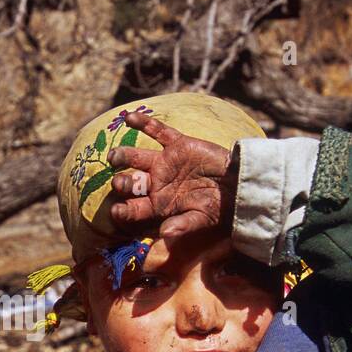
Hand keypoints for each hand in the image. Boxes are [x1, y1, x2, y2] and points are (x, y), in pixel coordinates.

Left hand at [107, 110, 238, 238]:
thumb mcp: (202, 218)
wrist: (238, 184)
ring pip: (138, 157)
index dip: (124, 210)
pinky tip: (129, 118)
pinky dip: (144, 124)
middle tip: (118, 181)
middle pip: (132, 182)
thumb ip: (183, 225)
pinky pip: (158, 132)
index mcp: (158, 204)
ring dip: (124, 155)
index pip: (135, 208)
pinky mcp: (177, 144)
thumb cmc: (218, 207)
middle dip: (123, 182)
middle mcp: (156, 183)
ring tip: (114, 156)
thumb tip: (165, 233)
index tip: (116, 211)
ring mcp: (165, 163)